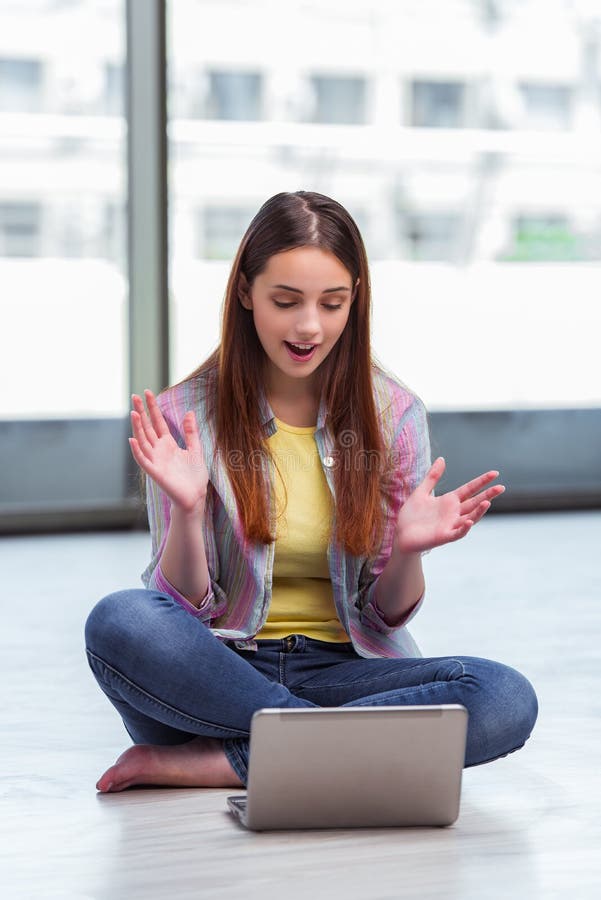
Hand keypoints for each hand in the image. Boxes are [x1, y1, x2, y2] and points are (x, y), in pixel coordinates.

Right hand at [129, 389, 208, 513]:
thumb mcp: (195, 449)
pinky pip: (143, 460)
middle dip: (141, 412)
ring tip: (134, 413)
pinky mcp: (155, 472)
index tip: (147, 393)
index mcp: (168, 444)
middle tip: (134, 396)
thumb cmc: (194, 476)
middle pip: (147, 428)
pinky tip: (132, 439)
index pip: (158, 422)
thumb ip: (191, 432)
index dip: (152, 408)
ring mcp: (155, 461)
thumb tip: (189, 412)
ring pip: (143, 441)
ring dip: (137, 428)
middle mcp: (159, 450)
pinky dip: (137, 450)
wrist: (195, 496)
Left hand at [394, 457, 504, 554]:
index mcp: (450, 501)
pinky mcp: (444, 536)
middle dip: (488, 495)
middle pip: (474, 502)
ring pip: (469, 517)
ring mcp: (450, 525)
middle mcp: (454, 513)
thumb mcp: (422, 492)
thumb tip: (442, 459)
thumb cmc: (412, 515)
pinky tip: (469, 521)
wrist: (401, 534)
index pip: (470, 489)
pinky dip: (464, 528)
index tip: (495, 473)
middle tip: (501, 487)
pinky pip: (457, 533)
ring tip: (488, 502)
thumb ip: (432, 477)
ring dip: (479, 511)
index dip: (482, 481)